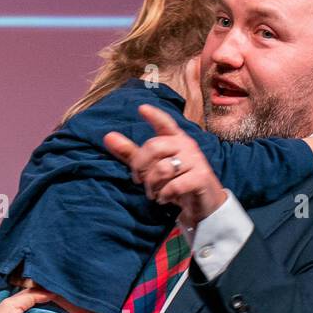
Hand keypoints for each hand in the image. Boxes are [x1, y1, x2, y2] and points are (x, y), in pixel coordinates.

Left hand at [103, 103, 226, 225]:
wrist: (204, 204)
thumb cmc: (176, 181)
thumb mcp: (153, 167)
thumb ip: (132, 153)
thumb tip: (108, 136)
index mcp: (175, 139)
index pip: (165, 123)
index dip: (154, 115)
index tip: (141, 109)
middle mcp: (187, 145)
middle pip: (154, 147)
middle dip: (141, 166)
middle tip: (140, 181)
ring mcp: (196, 160)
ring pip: (163, 168)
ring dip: (153, 185)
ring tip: (154, 194)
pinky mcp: (201, 177)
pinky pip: (175, 185)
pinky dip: (165, 195)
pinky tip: (165, 198)